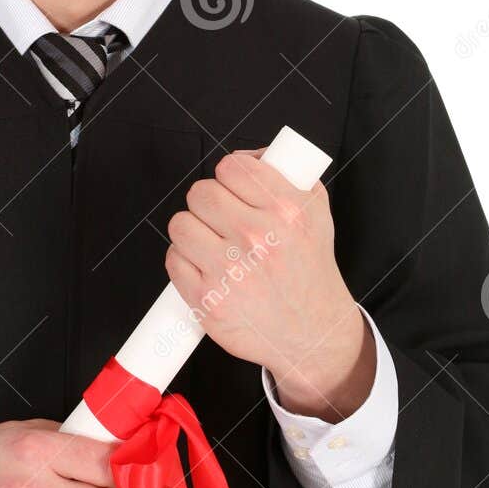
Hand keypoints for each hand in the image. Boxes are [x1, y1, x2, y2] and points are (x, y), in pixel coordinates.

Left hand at [164, 148, 374, 421]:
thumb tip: (246, 155)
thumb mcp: (315, 211)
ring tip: (212, 244)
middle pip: (200, 193)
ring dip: (193, 231)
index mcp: (287, 211)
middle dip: (208, 203)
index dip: (228, 176)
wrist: (312, 332)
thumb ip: (285, 173)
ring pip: (181, 224)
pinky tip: (206, 267)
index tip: (233, 189)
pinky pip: (173, 260)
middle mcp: (259, 239)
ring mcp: (230, 272)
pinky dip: (185, 261)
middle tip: (221, 219)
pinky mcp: (207, 300)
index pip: (231, 167)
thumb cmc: (309, 269)